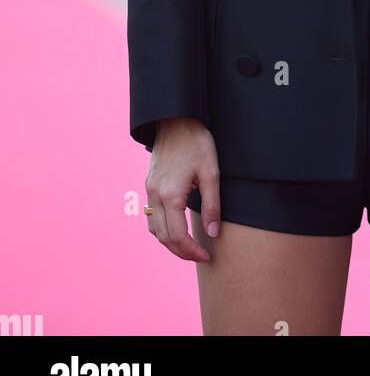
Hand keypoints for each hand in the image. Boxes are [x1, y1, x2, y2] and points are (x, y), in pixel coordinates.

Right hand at [144, 117, 219, 261]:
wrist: (175, 119)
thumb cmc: (196, 142)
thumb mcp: (211, 172)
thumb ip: (212, 205)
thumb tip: (213, 233)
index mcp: (170, 194)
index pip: (177, 236)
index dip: (191, 251)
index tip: (207, 256)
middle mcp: (155, 195)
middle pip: (163, 237)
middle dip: (181, 252)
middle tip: (200, 256)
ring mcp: (149, 189)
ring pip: (154, 229)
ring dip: (170, 242)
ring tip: (189, 246)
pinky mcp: (149, 184)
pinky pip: (151, 215)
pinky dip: (162, 229)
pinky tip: (176, 228)